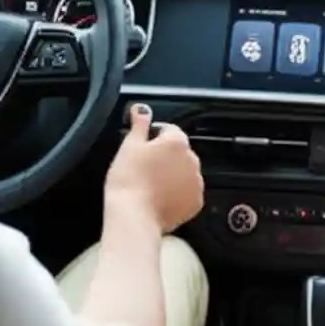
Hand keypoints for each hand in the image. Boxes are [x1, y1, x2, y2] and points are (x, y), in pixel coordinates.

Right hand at [103, 103, 204, 233]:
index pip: (169, 130)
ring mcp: (196, 181)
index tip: (141, 150)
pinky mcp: (196, 202)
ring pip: (184, 172)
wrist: (133, 216)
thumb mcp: (129, 146)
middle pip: (179, 152)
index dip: (153, 138)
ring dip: (173, 174)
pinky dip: (178, 193)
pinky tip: (161, 198)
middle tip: (144, 169)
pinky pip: (188, 192)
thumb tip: (141, 108)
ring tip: (151, 185)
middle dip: (165, 157)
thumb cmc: (128, 179)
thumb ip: (139, 124)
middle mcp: (192, 159)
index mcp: (177, 141)